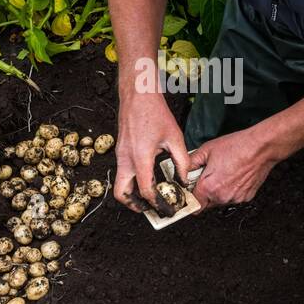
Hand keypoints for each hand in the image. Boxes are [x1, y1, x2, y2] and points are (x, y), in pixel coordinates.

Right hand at [114, 92, 191, 210]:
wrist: (138, 95)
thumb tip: (184, 180)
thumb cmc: (155, 112)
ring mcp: (120, 155)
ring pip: (120, 184)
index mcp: (140, 157)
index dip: (157, 203)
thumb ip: (181, 162)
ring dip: (133, 194)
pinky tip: (148, 178)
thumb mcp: (175, 138)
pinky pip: (123, 172)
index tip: (167, 209)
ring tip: (150, 197)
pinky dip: (132, 181)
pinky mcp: (120, 150)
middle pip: (121, 194)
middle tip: (151, 209)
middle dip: (135, 205)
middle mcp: (125, 158)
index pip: (145, 190)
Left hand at [189, 127, 277, 208]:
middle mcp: (222, 196)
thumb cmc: (238, 147)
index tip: (191, 192)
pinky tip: (233, 176)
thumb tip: (184, 169)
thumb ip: (191, 162)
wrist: (261, 148)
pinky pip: (233, 198)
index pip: (194, 205)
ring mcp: (235, 198)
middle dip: (204, 194)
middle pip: (206, 204)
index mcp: (209, 187)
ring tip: (223, 174)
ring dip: (218, 192)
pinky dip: (231, 190)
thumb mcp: (207, 149)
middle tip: (208, 178)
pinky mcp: (246, 197)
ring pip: (220, 201)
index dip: (191, 198)